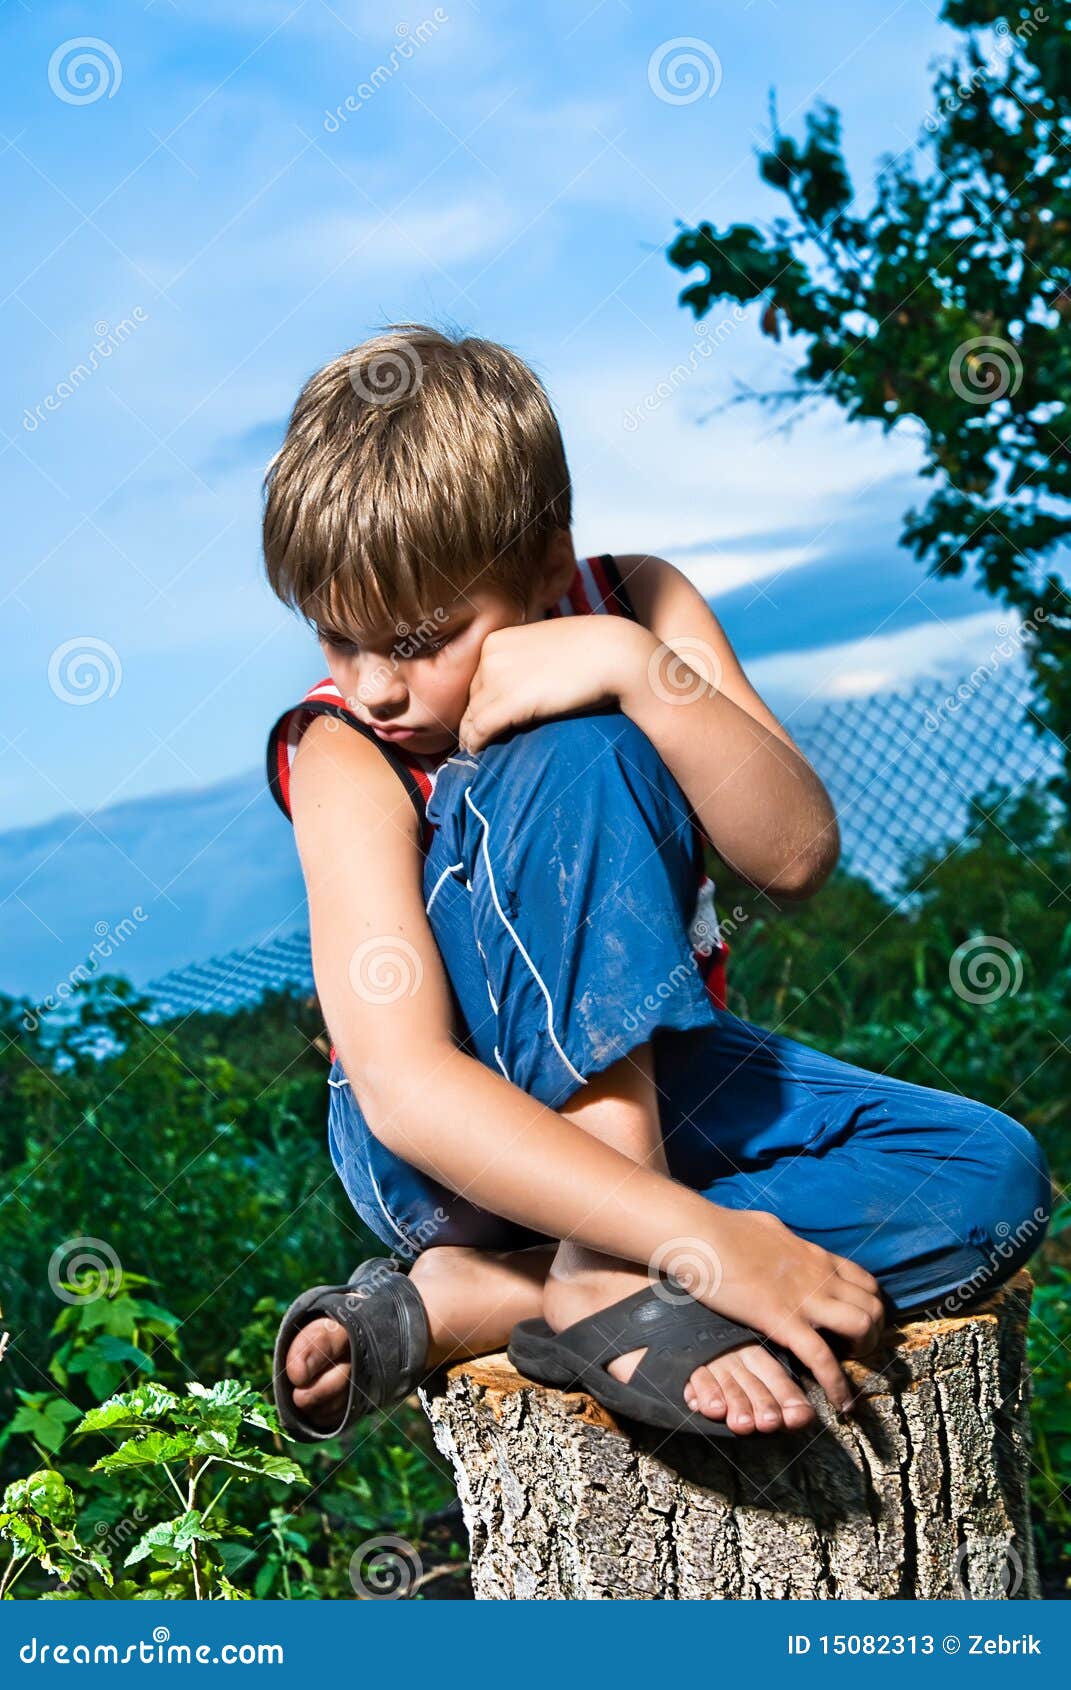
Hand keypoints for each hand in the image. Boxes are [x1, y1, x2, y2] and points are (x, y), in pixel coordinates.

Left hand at [457, 618, 650, 752]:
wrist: (614, 653)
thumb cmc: (591, 650)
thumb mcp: (546, 648)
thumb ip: (527, 663)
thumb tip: (524, 685)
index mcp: (497, 640)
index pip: (478, 678)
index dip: (481, 701)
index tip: (483, 718)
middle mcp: (491, 656)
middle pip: (473, 697)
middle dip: (475, 718)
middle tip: (477, 739)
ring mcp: (497, 678)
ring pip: (472, 715)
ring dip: (472, 735)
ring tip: (475, 751)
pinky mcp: (510, 702)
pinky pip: (480, 729)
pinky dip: (476, 743)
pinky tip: (479, 752)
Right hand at [682, 1208, 885, 1412]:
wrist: (702, 1235)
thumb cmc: (725, 1228)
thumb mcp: (768, 1228)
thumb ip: (784, 1242)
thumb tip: (783, 1242)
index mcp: (816, 1256)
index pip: (866, 1283)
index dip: (869, 1308)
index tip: (858, 1325)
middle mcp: (820, 1276)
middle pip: (872, 1307)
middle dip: (873, 1334)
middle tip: (854, 1351)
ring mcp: (805, 1299)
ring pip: (861, 1326)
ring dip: (862, 1352)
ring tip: (847, 1368)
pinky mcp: (783, 1321)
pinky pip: (822, 1358)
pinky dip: (837, 1384)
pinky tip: (840, 1403)